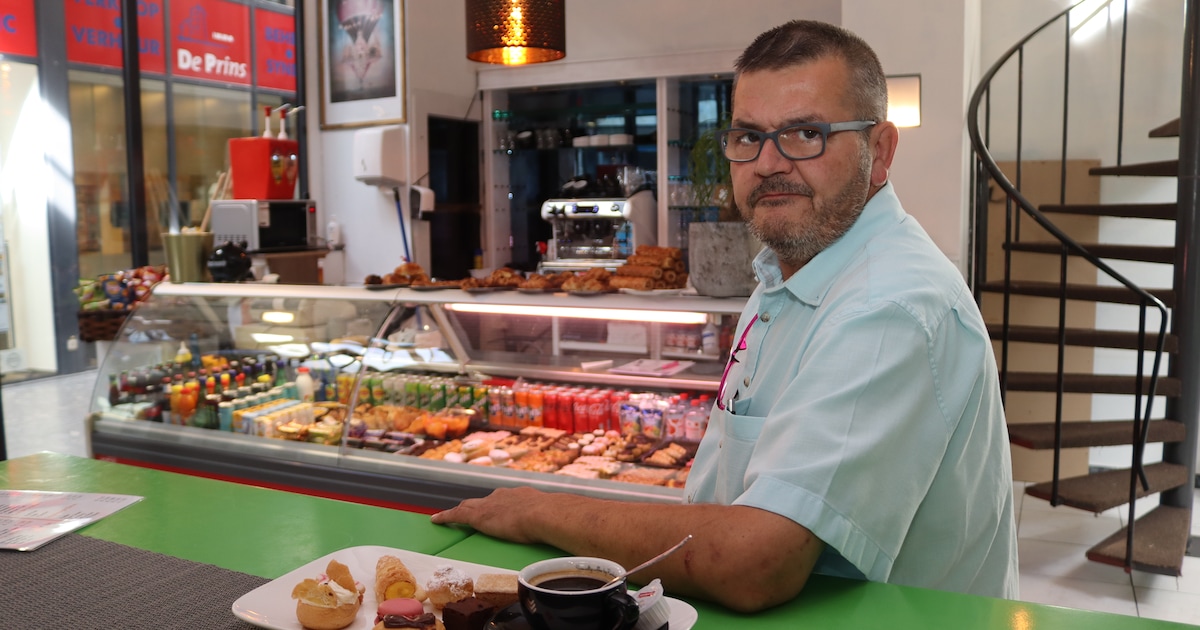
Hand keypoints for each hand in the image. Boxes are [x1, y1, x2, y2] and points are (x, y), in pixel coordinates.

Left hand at [431, 486, 547, 543]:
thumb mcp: (552, 514)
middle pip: (483, 500)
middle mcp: (502, 496)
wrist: (543, 514)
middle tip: (469, 511)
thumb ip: (552, 517)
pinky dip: (446, 517)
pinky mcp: (477, 517)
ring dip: (459, 511)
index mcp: (519, 495)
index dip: (496, 503)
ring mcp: (488, 505)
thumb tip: (566, 522)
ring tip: (449, 515)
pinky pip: (456, 515)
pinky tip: (436, 520)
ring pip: (467, 506)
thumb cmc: (552, 517)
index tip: (496, 508)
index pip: (503, 499)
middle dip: (475, 505)